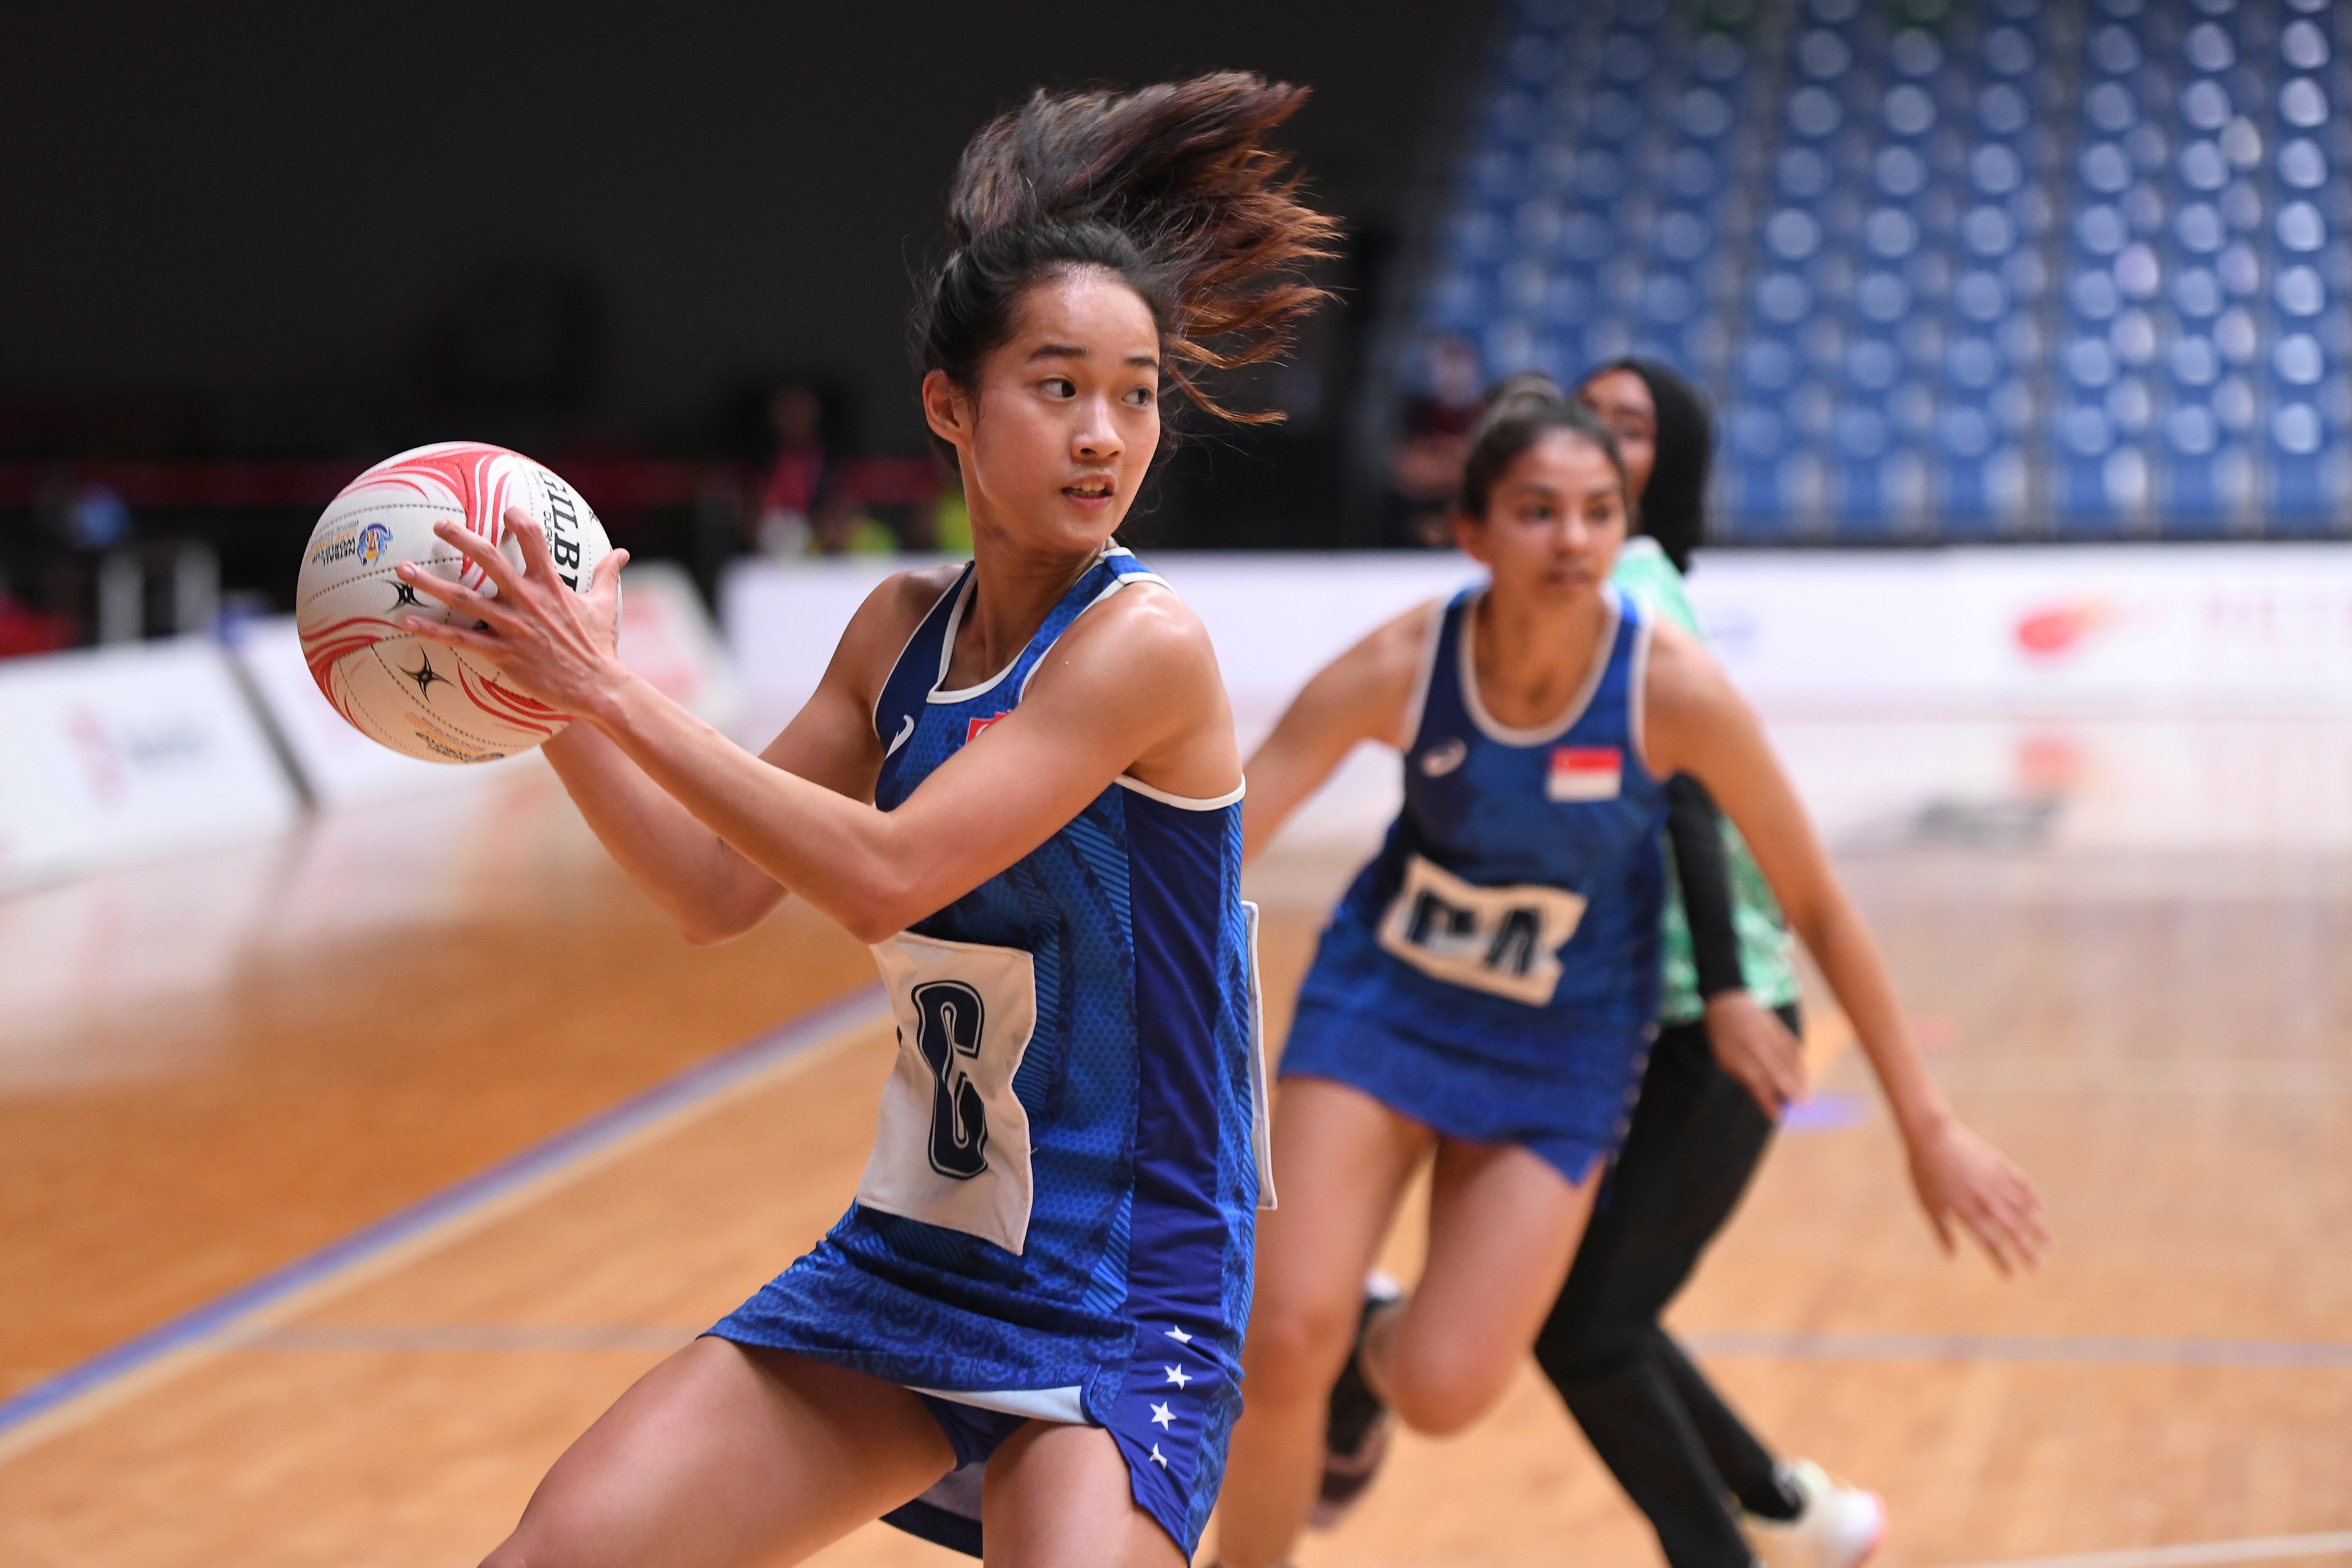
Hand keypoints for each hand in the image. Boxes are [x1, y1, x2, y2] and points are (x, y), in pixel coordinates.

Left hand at [398, 507, 628, 715]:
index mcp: (550, 584)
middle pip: (487, 558)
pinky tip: (408, 621)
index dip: (517, 519)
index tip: (505, 510)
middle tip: (438, 525)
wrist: (598, 686)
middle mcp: (527, 600)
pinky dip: (433, 630)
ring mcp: (512, 626)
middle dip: (460, 538)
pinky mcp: (502, 653)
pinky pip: (461, 640)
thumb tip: (622, 552)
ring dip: (430, 583)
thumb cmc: (600, 646)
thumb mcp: (606, 605)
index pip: (532, 539)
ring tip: (402, 569)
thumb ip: (607, 574)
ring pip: (464, 598)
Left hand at [1704, 991, 1807, 1119]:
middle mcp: (1755, 1043)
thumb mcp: (1725, 1059)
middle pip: (1777, 1069)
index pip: (1756, 1080)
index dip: (1767, 1099)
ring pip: (1789, 1059)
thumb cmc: (1725, 1037)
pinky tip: (1803, 1077)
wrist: (1729, 1003)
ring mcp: (1769, 1034)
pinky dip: (1799, 1064)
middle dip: (1790, 1089)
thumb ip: (1746, 1076)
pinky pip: (1793, 1048)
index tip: (1776, 1116)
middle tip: (1803, 1106)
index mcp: (1738, 1053)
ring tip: (1805, 1096)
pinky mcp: (1779, 1028)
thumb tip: (1768, 1096)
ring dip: (1799, 1078)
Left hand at [1905, 1115, 2048, 1274]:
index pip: (1990, 1243)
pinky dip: (2032, 1197)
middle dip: (2026, 1251)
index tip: (2011, 1275)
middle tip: (2037, 1267)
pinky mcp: (2000, 1164)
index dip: (2001, 1261)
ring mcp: (1996, 1182)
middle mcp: (1987, 1200)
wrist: (1932, 1135)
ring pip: (2023, 1209)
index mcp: (1968, 1212)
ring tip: (2048, 1242)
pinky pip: (2022, 1184)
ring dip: (2037, 1227)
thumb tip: (1951, 1256)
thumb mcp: (1928, 1204)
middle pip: (2012, 1231)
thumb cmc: (1924, 1171)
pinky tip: (2039, 1207)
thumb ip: (1942, 1230)